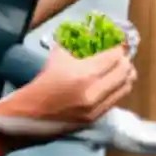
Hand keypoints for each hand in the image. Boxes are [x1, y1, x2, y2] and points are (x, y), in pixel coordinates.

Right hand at [0, 47, 135, 155]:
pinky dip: (118, 89)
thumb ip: (75, 47)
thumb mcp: (57, 58)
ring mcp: (97, 108)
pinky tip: (113, 84)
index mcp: (84, 74)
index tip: (121, 42)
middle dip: (125, 61)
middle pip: (125, 71)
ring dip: (126, 76)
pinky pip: (116, 100)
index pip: (115, 57)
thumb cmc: (41, 84)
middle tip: (121, 55)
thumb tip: (89, 37)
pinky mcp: (95, 118)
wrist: (29, 115)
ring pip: (125, 87)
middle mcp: (95, 91)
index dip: (121, 47)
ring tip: (121, 69)